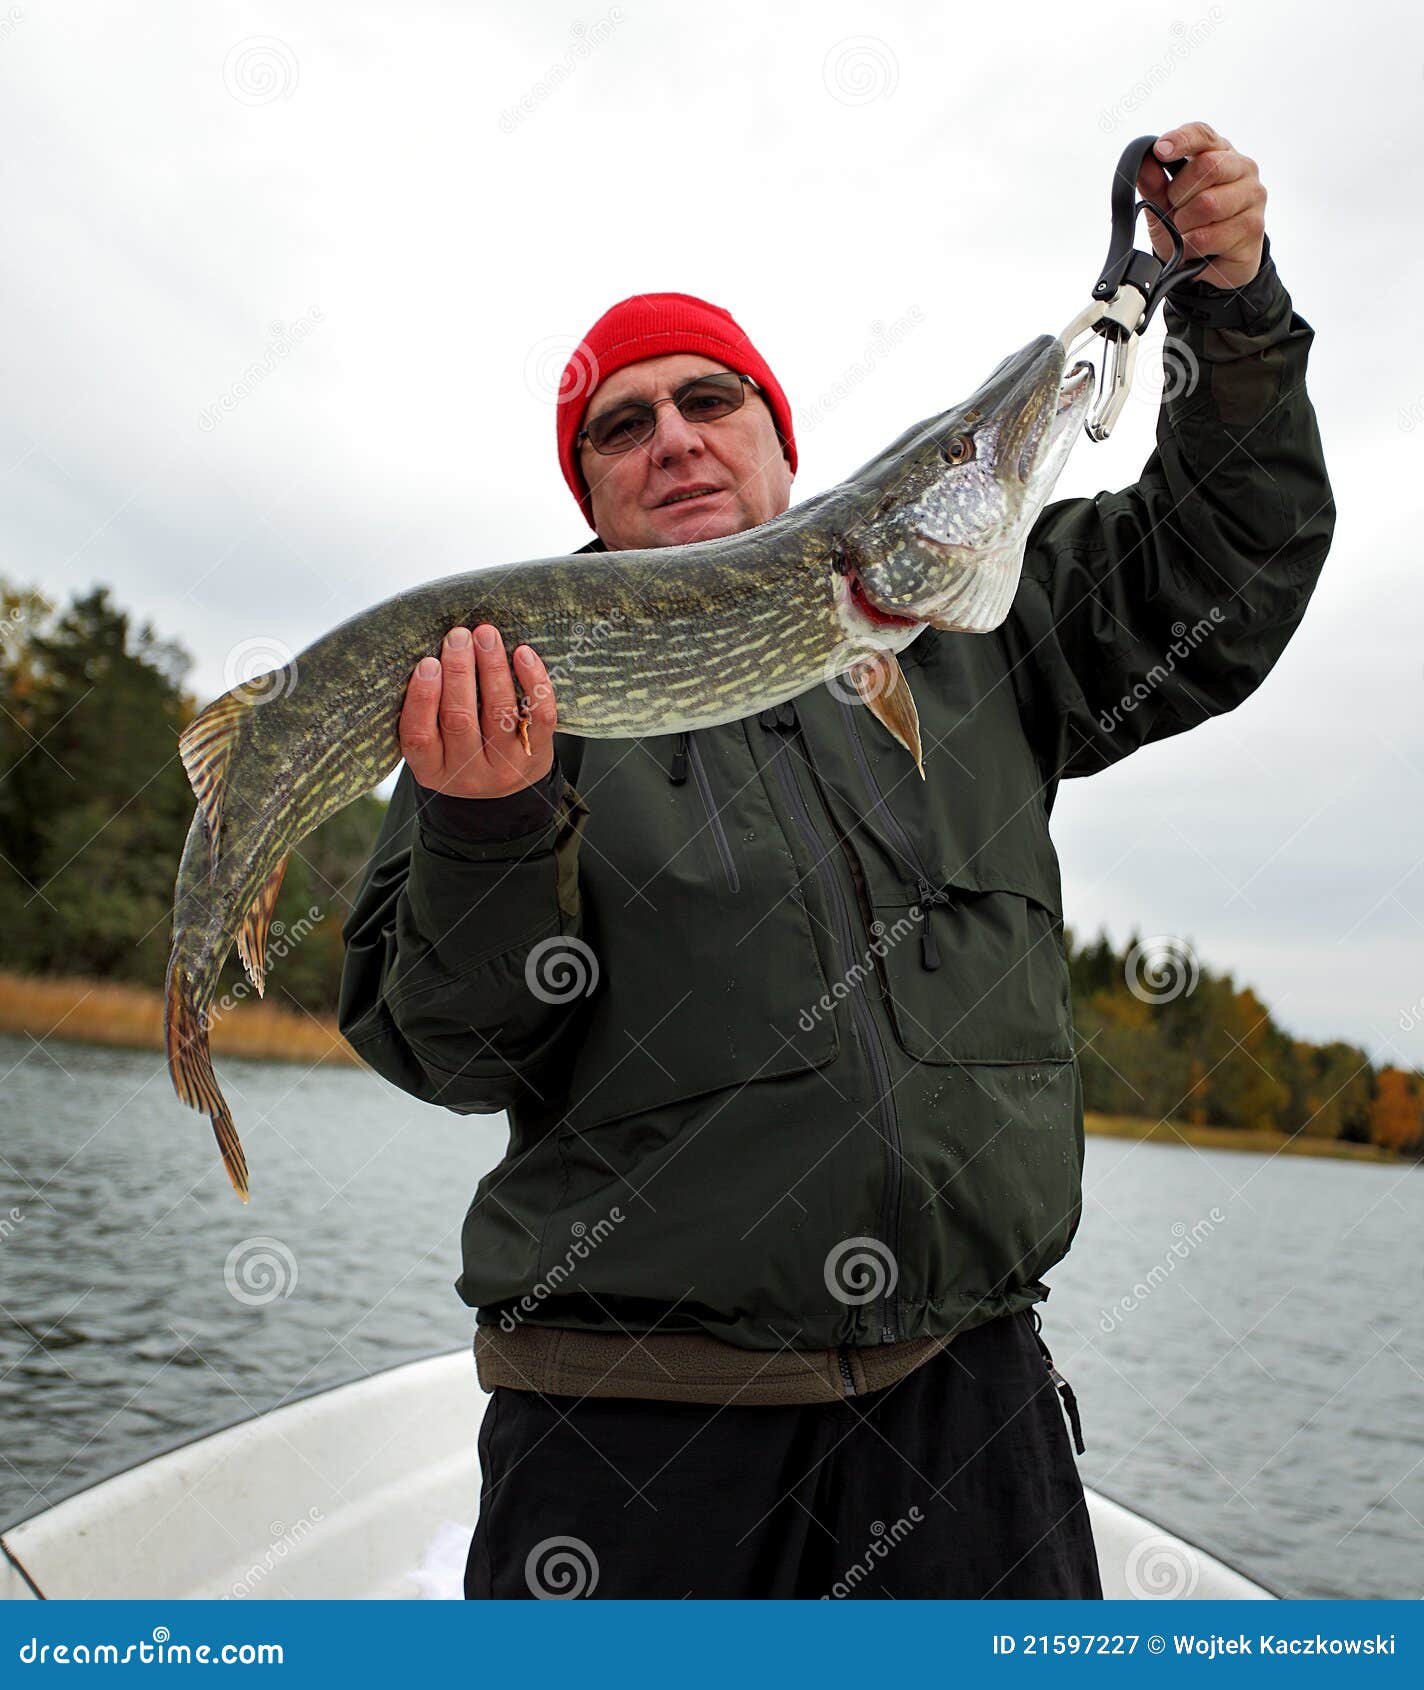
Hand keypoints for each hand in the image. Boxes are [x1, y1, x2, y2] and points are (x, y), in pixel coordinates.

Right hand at [399, 624, 556, 797]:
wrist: (507, 788)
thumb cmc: (461, 751)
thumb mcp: (434, 746)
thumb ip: (427, 712)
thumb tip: (429, 655)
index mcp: (432, 770)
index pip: (419, 736)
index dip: (422, 698)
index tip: (428, 663)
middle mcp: (468, 773)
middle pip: (460, 720)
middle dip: (459, 672)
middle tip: (458, 637)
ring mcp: (505, 766)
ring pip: (499, 713)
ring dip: (492, 668)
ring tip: (486, 637)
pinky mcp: (536, 754)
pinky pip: (539, 715)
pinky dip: (532, 681)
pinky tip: (522, 654)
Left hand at [1136, 121, 1266, 291]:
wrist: (1208, 268)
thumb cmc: (1189, 228)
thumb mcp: (1163, 206)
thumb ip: (1153, 184)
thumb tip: (1144, 162)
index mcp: (1219, 153)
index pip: (1203, 134)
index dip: (1182, 140)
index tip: (1161, 151)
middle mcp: (1242, 168)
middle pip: (1207, 166)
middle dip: (1180, 194)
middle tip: (1176, 210)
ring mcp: (1252, 196)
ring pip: (1208, 204)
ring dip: (1185, 224)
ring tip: (1187, 232)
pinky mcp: (1254, 227)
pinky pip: (1209, 235)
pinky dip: (1191, 246)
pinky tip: (1196, 248)